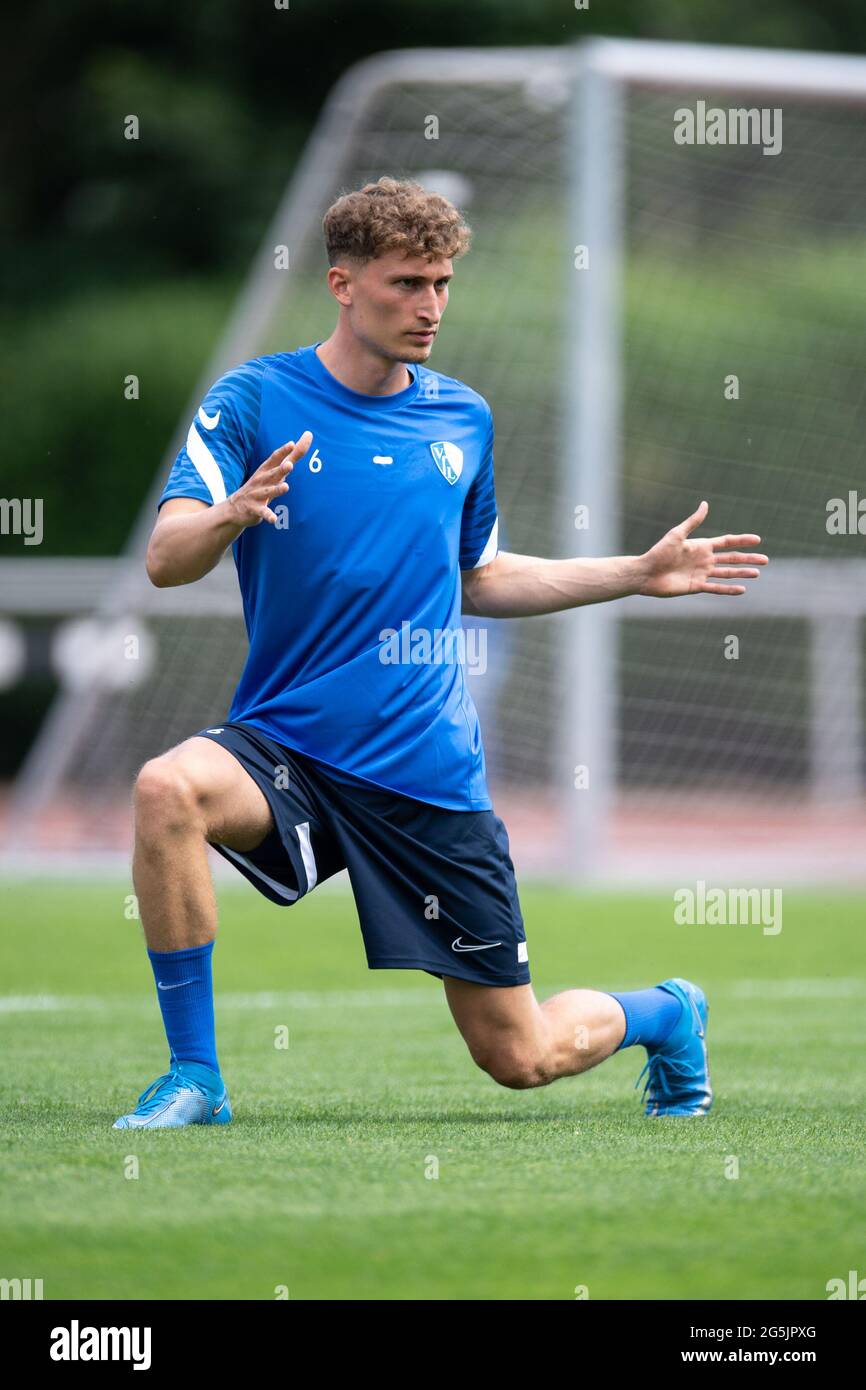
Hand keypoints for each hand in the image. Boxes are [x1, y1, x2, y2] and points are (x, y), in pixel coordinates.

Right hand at [227, 431, 312, 526]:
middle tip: (290, 465)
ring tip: (285, 487)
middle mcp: (261, 480)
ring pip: (268, 492)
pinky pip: (262, 512)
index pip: (274, 459)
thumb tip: (308, 437)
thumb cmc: (261, 485)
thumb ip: (292, 456)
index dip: (283, 451)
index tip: (292, 443)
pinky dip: (268, 515)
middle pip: (272, 474)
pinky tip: (274, 519)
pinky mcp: (254, 509)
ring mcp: (257, 495)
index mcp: (266, 470)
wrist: (235, 508)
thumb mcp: (274, 471)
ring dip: (276, 490)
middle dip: (280, 469)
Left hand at [639, 500, 767, 596]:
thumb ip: (693, 521)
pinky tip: (742, 590)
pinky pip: (716, 588)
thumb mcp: (677, 534)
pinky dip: (729, 589)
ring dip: (742, 573)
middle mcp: (704, 560)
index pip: (726, 542)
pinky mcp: (696, 587)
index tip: (757, 540)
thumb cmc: (658, 552)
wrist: (646, 573)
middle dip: (748, 559)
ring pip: (727, 574)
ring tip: (757, 573)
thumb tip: (705, 504)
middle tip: (765, 560)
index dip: (742, 541)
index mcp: (701, 546)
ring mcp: (701, 574)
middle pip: (731, 559)